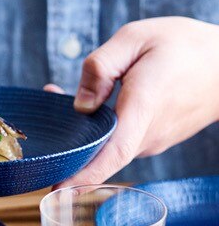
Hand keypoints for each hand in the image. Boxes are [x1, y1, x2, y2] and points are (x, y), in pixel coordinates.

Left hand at [65, 18, 218, 183]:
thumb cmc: (182, 46)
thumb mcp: (135, 38)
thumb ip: (101, 66)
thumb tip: (79, 104)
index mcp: (144, 104)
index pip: (114, 151)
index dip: (85, 173)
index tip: (59, 188)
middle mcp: (149, 132)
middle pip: (100, 150)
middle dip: (65, 136)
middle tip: (43, 103)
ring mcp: (154, 140)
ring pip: (108, 144)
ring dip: (81, 128)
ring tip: (59, 92)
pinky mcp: (154, 139)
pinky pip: (120, 140)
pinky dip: (99, 126)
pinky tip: (92, 100)